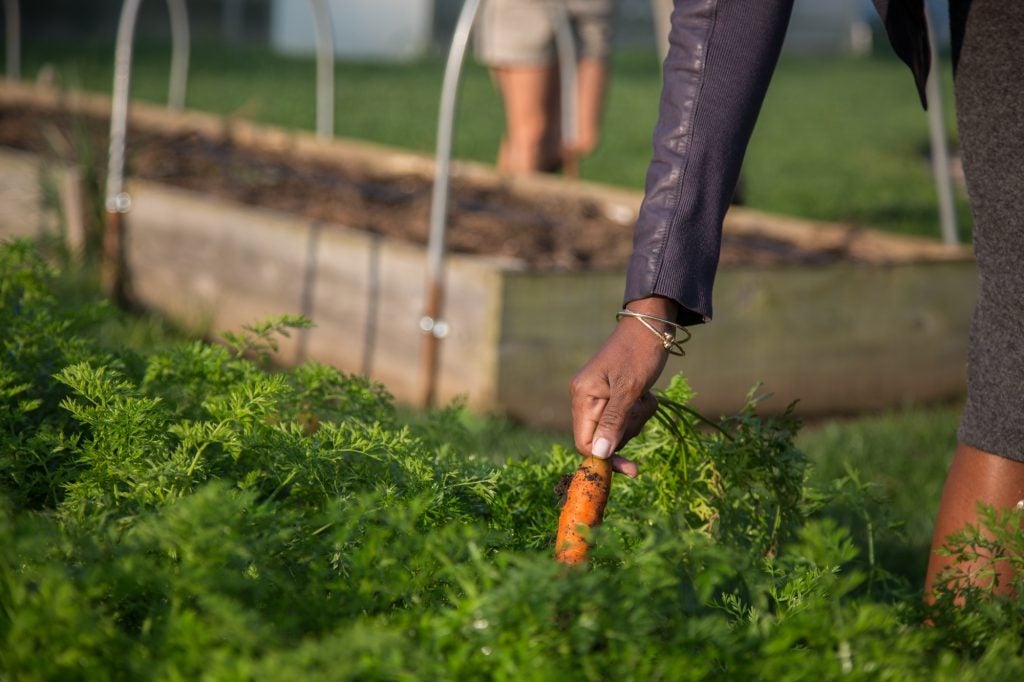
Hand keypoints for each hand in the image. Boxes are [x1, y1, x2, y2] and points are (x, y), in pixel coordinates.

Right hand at [569, 297, 677, 476]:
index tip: (632, 469)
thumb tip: (600, 454)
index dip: (607, 458)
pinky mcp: (613, 394)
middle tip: (642, 408)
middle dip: (626, 431)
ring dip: (636, 420)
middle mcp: (586, 398)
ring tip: (645, 397)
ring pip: (616, 429)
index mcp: (583, 396)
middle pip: (602, 438)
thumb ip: (614, 422)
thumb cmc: (640, 353)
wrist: (652, 325)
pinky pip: (624, 417)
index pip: (585, 442)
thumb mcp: (630, 389)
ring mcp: (599, 396)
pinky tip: (646, 394)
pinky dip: (638, 411)